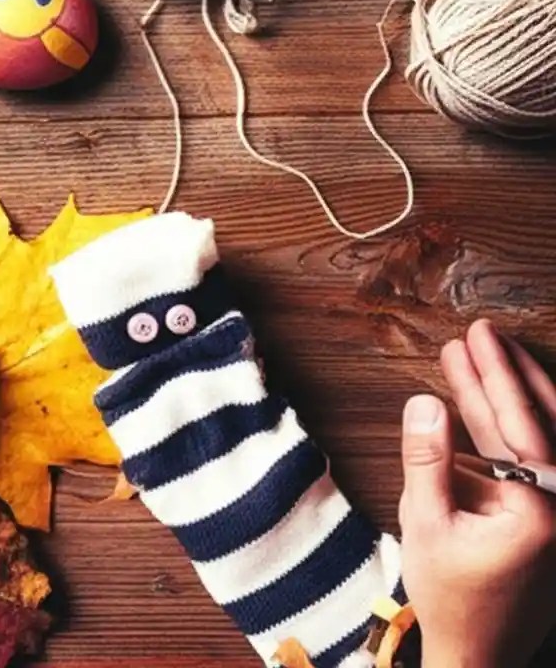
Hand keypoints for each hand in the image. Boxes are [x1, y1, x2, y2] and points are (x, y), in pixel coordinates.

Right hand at [399, 319, 555, 667]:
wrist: (480, 650)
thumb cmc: (452, 596)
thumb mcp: (426, 524)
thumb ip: (427, 459)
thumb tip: (424, 402)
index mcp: (540, 506)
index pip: (518, 423)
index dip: (492, 375)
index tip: (474, 338)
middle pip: (543, 419)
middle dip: (508, 372)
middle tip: (482, 333)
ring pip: (545, 435)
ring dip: (514, 394)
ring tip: (488, 356)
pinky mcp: (550, 516)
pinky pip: (536, 458)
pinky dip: (514, 427)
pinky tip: (489, 406)